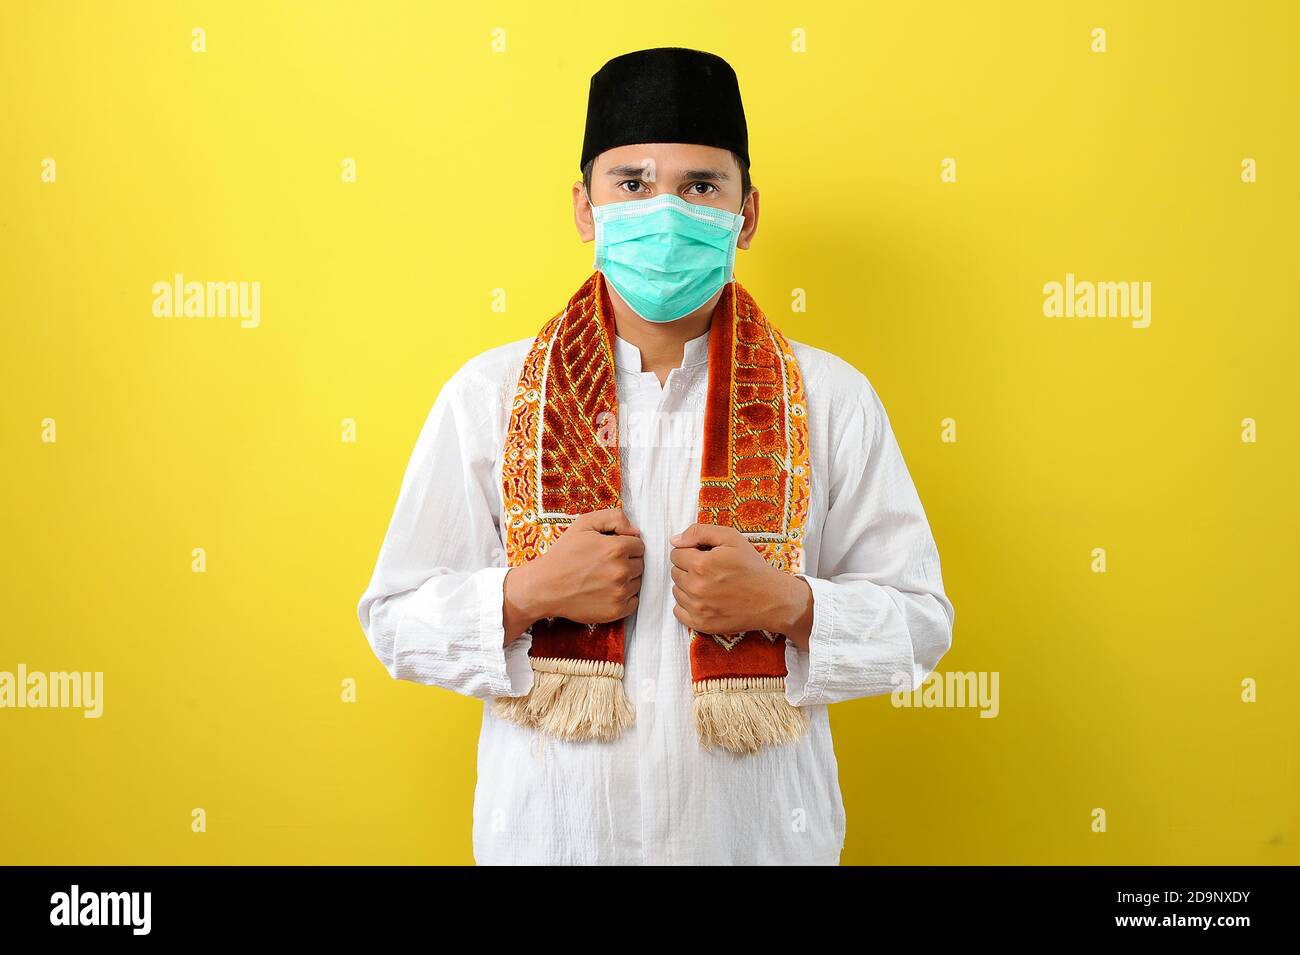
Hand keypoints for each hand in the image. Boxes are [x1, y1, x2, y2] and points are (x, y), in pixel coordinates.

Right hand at [503, 508, 643, 640]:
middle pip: (640, 564)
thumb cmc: (564, 554)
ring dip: (626, 579)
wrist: (545, 586)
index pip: (639, 545)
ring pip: (637, 582)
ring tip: (603, 578)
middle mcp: (621, 571)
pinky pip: (634, 602)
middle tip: (605, 564)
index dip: (625, 546)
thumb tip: (635, 531)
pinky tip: (607, 592)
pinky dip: (625, 597)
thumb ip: (614, 518)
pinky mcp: (616, 611)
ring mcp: (620, 593)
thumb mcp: (584, 524)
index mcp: (617, 548)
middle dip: (627, 562)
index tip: (610, 550)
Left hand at [669, 523, 813, 646]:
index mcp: (701, 565)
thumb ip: (699, 532)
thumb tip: (674, 540)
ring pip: (676, 591)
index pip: (676, 554)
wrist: (771, 599)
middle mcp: (696, 588)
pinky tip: (704, 599)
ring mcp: (698, 608)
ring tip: (710, 584)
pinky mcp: (701, 624)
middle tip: (710, 570)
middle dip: (688, 568)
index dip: (690, 551)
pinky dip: (687, 605)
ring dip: (687, 586)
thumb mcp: (731, 538)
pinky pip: (678, 611)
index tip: (705, 555)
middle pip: (675, 572)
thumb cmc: (752, 566)